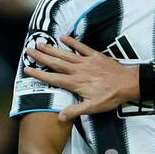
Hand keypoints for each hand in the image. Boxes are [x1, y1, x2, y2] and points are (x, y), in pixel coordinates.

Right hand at [23, 36, 138, 118]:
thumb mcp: (93, 108)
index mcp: (75, 83)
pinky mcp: (94, 56)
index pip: (53, 78)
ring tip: (39, 43)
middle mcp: (77, 70)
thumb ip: (75, 110)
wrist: (127, 83)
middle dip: (41, 57)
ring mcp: (85, 61)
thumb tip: (59, 116)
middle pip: (55, 63)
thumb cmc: (110, 97)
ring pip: (64, 54)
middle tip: (28, 50)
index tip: (27, 69)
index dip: (39, 74)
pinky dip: (72, 42)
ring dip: (51, 49)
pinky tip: (63, 37)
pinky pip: (81, 47)